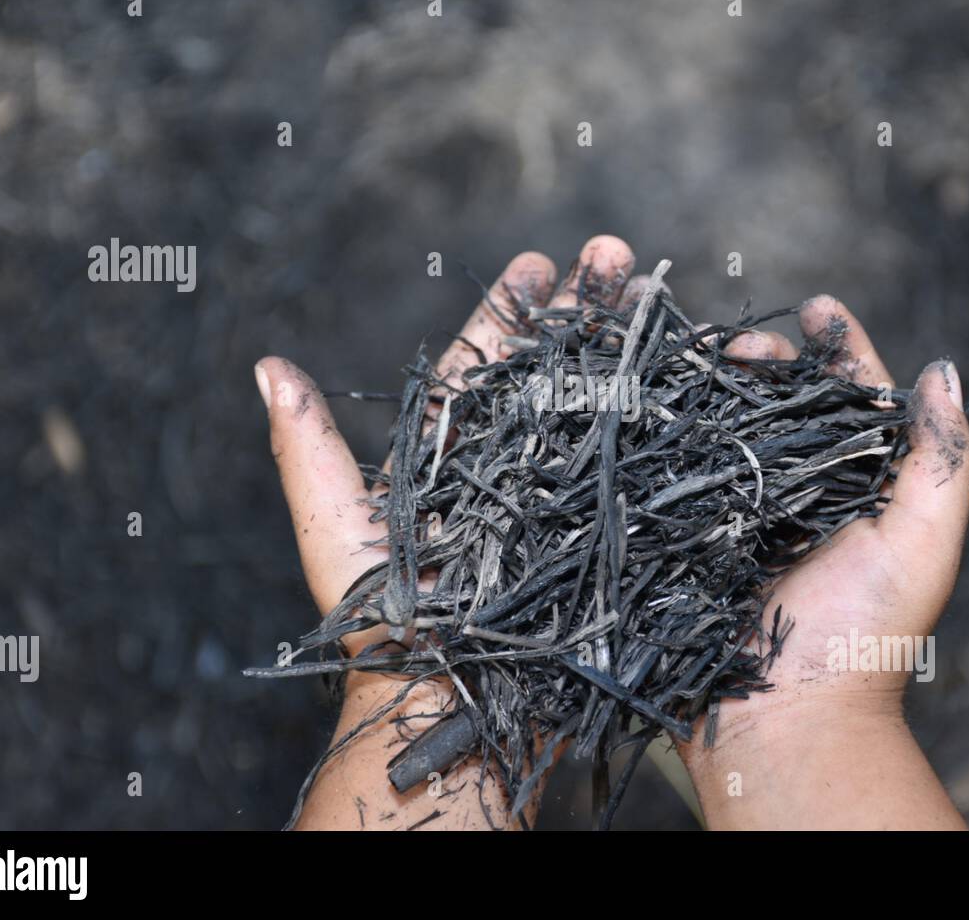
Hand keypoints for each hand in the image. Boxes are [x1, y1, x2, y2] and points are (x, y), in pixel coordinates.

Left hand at [254, 235, 642, 829]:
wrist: (454, 712)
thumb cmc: (391, 631)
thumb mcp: (340, 535)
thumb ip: (308, 452)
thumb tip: (265, 368)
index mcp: (456, 456)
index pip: (487, 364)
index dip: (513, 309)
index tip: (540, 261)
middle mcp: (516, 470)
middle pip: (555, 371)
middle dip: (586, 309)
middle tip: (616, 256)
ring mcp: (567, 500)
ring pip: (606, 407)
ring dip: (635, 348)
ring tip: (662, 298)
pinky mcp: (611, 535)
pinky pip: (645, 469)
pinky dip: (675, 420)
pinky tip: (702, 379)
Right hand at [679, 296, 968, 828]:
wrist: (786, 719)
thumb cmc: (867, 634)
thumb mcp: (924, 542)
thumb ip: (944, 459)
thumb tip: (945, 369)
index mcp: (856, 490)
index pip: (851, 400)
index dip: (838, 348)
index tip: (820, 305)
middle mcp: (797, 495)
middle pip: (783, 405)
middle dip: (768, 359)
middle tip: (749, 342)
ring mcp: (739, 515)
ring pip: (727, 429)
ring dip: (716, 385)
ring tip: (707, 354)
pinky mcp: (690, 538)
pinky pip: (680, 473)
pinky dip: (670, 432)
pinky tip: (659, 398)